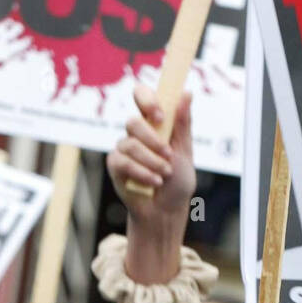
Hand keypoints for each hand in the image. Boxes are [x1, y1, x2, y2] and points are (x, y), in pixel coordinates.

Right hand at [108, 84, 195, 222]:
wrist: (167, 210)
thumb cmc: (177, 179)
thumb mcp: (185, 150)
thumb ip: (182, 123)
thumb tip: (186, 93)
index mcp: (154, 122)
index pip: (142, 96)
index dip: (147, 100)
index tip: (161, 116)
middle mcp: (136, 133)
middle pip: (132, 122)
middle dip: (152, 139)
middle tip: (168, 155)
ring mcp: (123, 149)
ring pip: (130, 145)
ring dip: (151, 161)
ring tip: (165, 174)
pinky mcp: (115, 166)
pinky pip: (123, 163)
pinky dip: (141, 173)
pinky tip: (153, 182)